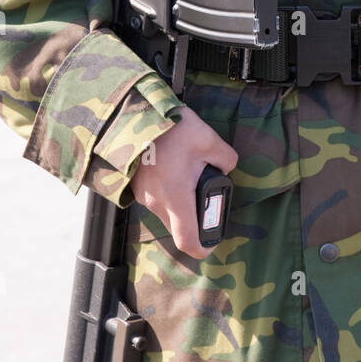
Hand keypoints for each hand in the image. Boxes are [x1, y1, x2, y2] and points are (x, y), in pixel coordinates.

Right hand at [130, 107, 237, 259]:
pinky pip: (156, 198)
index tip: (212, 242)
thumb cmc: (170, 127)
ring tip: (189, 173)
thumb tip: (226, 167)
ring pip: (166, 210)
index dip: (202, 247)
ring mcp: (142, 195)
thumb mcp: (208, 139)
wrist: (134, 114)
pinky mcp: (135, 186)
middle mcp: (156, 201)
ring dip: (180, 201)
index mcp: (175, 196)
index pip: (187, 239)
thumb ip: (225, 158)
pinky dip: (167, 191)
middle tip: (206, 194)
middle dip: (194, 216)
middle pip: (178, 224)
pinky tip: (173, 168)